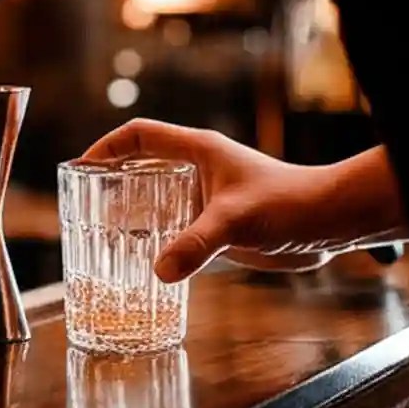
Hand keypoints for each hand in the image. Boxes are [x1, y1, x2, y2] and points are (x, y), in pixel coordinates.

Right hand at [83, 119, 404, 282]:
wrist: (328, 224)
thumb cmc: (289, 204)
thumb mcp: (237, 221)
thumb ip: (197, 243)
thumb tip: (159, 272)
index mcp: (198, 151)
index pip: (140, 135)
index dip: (106, 147)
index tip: (80, 168)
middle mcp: (198, 171)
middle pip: (141, 168)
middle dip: (110, 185)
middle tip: (81, 210)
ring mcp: (206, 199)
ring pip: (156, 202)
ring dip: (130, 217)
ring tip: (99, 239)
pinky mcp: (218, 227)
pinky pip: (176, 230)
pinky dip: (155, 243)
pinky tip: (141, 264)